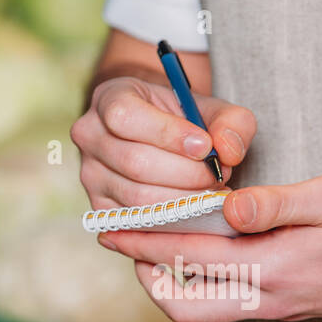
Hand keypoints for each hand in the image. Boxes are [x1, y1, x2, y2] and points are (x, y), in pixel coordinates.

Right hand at [70, 76, 255, 208]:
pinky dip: (172, 222)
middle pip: (135, 163)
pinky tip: (196, 213)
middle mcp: (90, 136)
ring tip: (210, 194)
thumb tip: (227, 152)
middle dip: (186, 174)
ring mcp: (90, 175)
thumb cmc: (184, 119)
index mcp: (109, 98)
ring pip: (137, 198)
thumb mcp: (212, 108)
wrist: (157, 134)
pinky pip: (137, 223)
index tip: (205, 146)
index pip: (125, 117)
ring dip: (182, 200)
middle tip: (219, 177)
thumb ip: (231, 123)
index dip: (168, 134)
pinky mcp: (102, 208)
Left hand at [97, 174, 321, 321]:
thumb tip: (225, 205)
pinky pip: (227, 305)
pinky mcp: (288, 308)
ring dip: (170, 281)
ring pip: (203, 310)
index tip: (109, 225)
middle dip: (145, 271)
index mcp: (275, 267)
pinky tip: (200, 254)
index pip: (191, 256)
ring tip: (153, 246)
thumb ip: (277, 204)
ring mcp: (279, 308)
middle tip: (121, 239)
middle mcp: (270, 298)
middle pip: (183, 303)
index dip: (144, 239)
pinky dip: (200, 283)